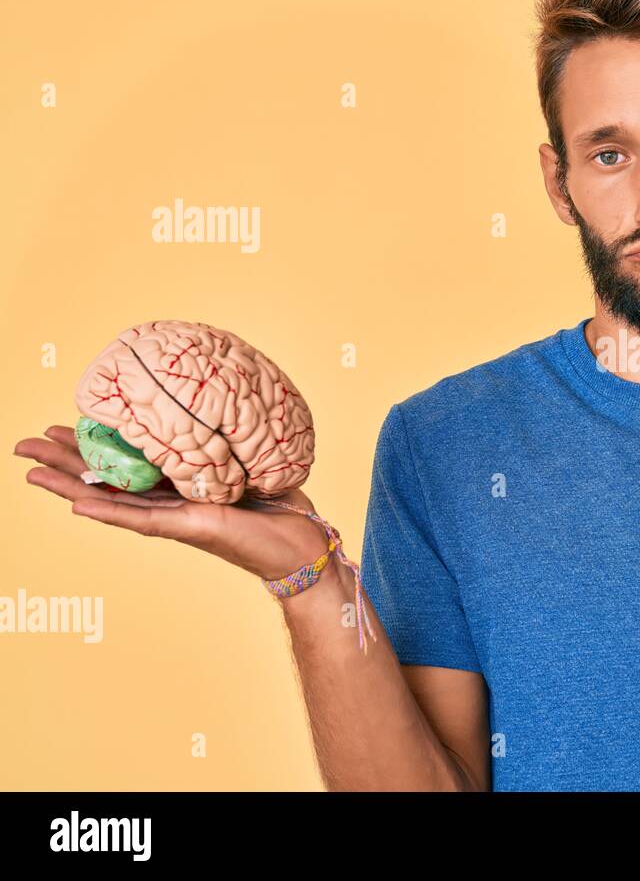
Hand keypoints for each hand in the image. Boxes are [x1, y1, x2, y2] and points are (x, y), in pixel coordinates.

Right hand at [14, 425, 329, 582]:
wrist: (302, 542)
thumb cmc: (281, 504)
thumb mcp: (247, 463)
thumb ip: (223, 444)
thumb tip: (214, 406)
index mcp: (180, 484)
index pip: (125, 463)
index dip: (91, 446)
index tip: (60, 425)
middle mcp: (169, 503)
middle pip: (105, 480)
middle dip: (64, 462)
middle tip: (26, 443)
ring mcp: (174, 519)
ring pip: (111, 501)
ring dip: (70, 487)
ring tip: (31, 473)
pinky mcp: (189, 529)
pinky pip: (142, 520)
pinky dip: (110, 512)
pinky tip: (79, 505)